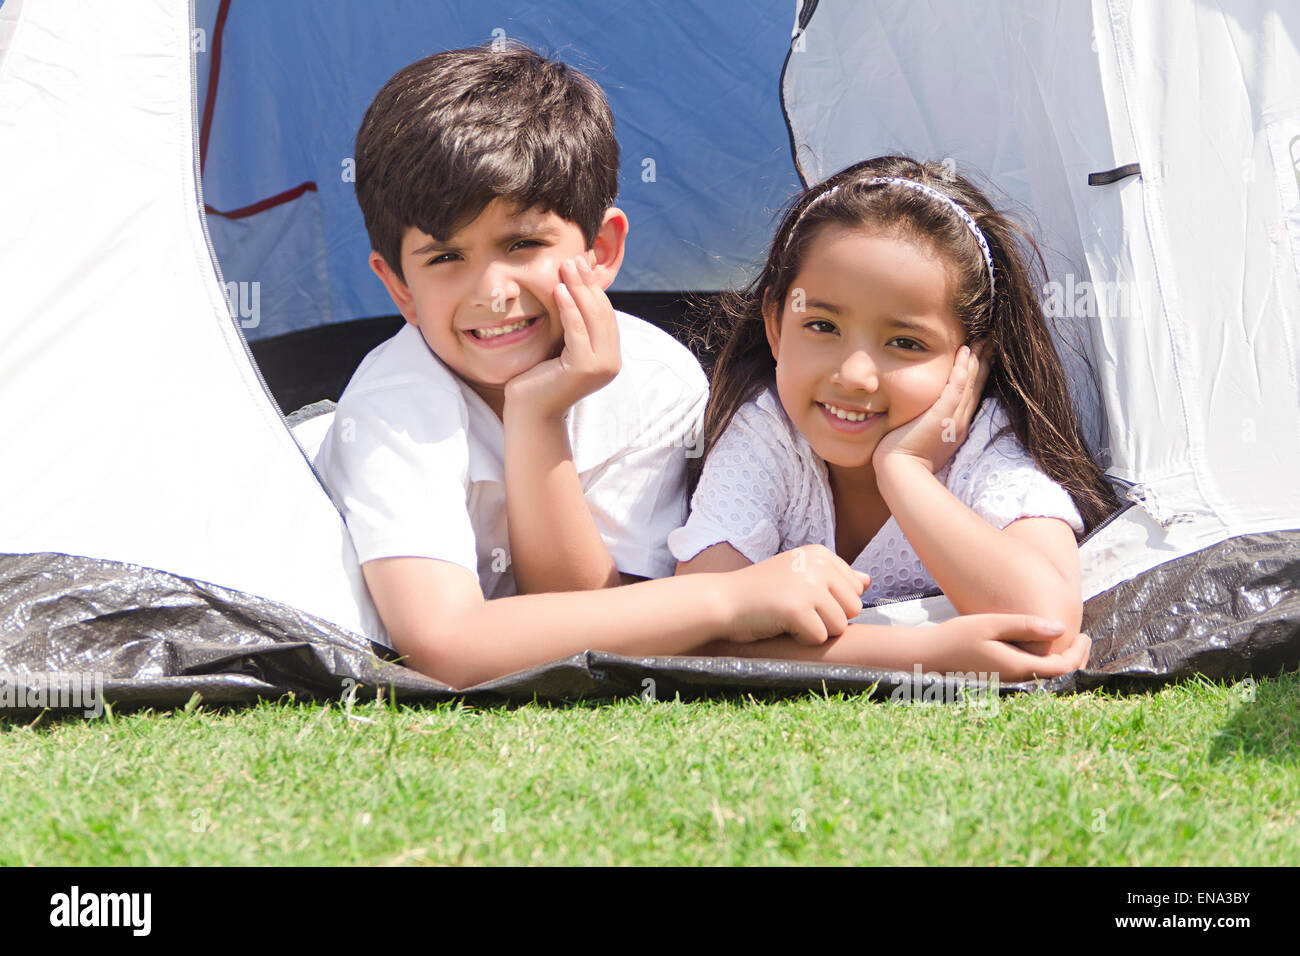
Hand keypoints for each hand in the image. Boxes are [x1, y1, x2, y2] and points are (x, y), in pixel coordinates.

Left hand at [503, 256, 620, 419]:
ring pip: (592, 318)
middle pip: (601, 312)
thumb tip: (573, 287)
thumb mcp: (561, 347)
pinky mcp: (585, 368)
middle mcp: (612, 362)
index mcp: (610, 356)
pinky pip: (577, 330)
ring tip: (566, 266)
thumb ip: (573, 326)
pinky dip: (569, 308)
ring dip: (579, 288)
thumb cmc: (540, 379)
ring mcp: (601, 367)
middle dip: (587, 283)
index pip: (605, 314)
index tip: (579, 264)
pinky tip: (559, 289)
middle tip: (573, 259)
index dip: (592, 287)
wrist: (529, 413)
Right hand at [723, 545, 870, 645]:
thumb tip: (867, 581)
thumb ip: (834, 578)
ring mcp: (808, 585)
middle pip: (853, 609)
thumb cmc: (760, 591)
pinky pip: (819, 638)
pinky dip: (801, 639)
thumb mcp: (799, 575)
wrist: (722, 600)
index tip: (803, 598)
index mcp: (820, 554)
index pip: (855, 590)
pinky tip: (781, 625)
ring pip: (840, 626)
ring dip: (815, 630)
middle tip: (796, 611)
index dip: (832, 603)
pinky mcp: (797, 608)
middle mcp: (818, 565)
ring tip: (788, 617)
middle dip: (829, 619)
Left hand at [872, 341, 988, 474]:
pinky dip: (961, 370)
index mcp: (956, 426)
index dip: (978, 374)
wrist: (901, 472)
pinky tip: (965, 353)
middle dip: (984, 362)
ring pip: (970, 383)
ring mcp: (953, 418)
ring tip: (984, 339)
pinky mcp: (942, 416)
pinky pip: (956, 388)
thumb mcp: (923, 439)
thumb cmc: (906, 460)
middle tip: (992, 340)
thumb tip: (922, 417)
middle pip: (976, 385)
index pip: (971, 394)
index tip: (983, 354)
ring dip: (977, 360)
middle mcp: (959, 420)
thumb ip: (927, 425)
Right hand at [924, 614, 1089, 680]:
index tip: (1084, 635)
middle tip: (1082, 640)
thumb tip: (1061, 628)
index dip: (1079, 654)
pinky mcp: (1000, 683)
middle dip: (1075, 660)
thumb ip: (1026, 626)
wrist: (926, 657)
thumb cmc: (956, 637)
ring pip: (1045, 679)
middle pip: (1057, 677)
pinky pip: (1032, 678)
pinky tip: (1041, 651)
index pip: (1062, 667)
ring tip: (1067, 644)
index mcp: (1017, 667)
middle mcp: (1016, 681)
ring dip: (1060, 663)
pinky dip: (1044, 666)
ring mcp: (1007, 685)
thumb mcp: (991, 624)